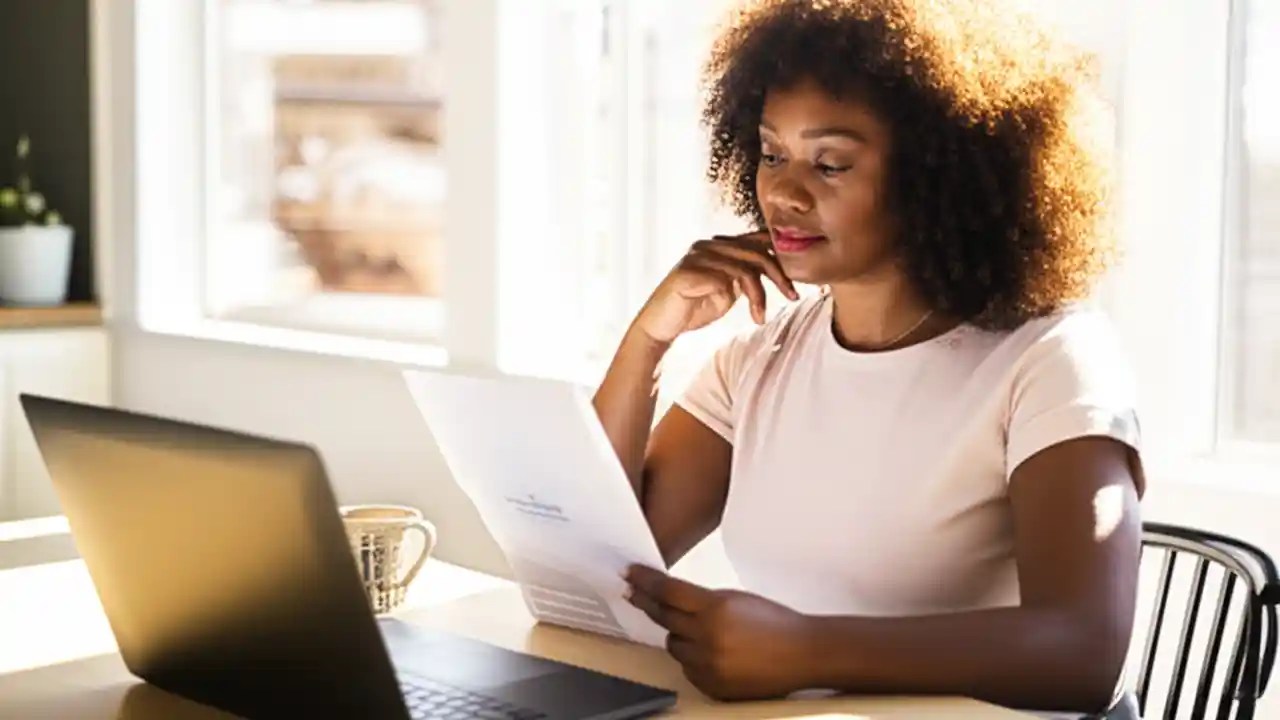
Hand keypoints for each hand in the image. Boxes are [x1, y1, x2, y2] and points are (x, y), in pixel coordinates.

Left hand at [625, 564, 815, 700]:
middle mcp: (708, 638)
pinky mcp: (712, 686)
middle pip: (663, 617)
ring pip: (672, 645)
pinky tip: (712, 651)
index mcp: (715, 608)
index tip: (630, 574)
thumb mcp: (735, 599)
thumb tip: (667, 595)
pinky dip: (693, 658)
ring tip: (700, 630)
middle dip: (648, 603)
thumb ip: (701, 599)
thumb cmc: (773, 622)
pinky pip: (687, 668)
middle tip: (634, 593)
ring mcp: (708, 665)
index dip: (645, 581)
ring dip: (678, 634)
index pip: (667, 591)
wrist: (801, 654)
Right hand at [632, 233, 798, 344]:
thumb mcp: (727, 291)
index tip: (793, 285)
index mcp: (718, 246)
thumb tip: (769, 270)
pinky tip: (752, 316)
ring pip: (746, 267)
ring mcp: (697, 256)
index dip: (779, 258)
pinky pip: (728, 280)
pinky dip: (747, 299)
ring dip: (761, 294)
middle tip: (792, 296)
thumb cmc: (693, 308)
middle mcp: (708, 245)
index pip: (755, 241)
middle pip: (756, 251)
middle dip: (779, 275)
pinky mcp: (689, 271)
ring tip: (762, 315)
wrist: (662, 326)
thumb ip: (744, 277)